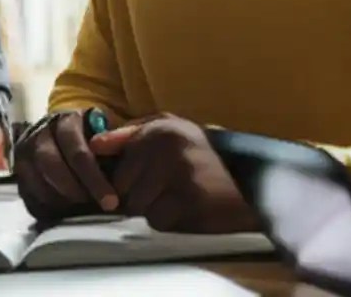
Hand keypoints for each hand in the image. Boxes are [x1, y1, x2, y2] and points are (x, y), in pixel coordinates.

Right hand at [14, 110, 119, 222]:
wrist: (63, 131)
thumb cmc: (91, 137)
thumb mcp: (104, 135)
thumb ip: (111, 149)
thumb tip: (122, 176)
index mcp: (65, 121)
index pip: (77, 151)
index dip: (94, 178)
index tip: (111, 201)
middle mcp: (39, 133)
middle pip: (52, 165)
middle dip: (75, 191)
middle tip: (94, 207)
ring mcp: (24, 152)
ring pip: (37, 181)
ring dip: (60, 200)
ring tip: (80, 211)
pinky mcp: (18, 171)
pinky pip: (28, 194)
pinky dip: (46, 207)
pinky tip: (63, 212)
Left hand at [90, 114, 259, 233]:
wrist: (256, 181)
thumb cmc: (205, 155)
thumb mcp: (170, 130)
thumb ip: (129, 134)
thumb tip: (94, 144)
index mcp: (158, 130)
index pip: (114, 165)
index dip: (124, 179)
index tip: (143, 180)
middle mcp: (165, 149)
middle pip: (122, 188)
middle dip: (136, 195)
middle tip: (164, 191)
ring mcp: (178, 175)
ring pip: (137, 206)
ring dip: (153, 208)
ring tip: (177, 197)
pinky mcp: (189, 202)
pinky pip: (157, 221)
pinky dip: (168, 221)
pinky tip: (187, 209)